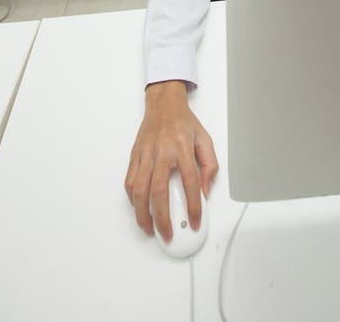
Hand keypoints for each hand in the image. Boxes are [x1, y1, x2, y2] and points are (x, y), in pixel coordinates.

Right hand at [124, 80, 217, 241]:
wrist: (164, 104)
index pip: (190, 182)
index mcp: (183, 148)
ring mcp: (146, 154)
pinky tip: (139, 208)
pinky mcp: (135, 155)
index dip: (194, 206)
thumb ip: (210, 166)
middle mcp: (163, 151)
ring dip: (143, 213)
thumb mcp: (205, 140)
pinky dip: (133, 198)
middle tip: (168, 234)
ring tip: (149, 229)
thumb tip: (205, 192)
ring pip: (140, 189)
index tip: (196, 222)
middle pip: (159, 190)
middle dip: (162, 218)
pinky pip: (130, 181)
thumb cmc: (184, 123)